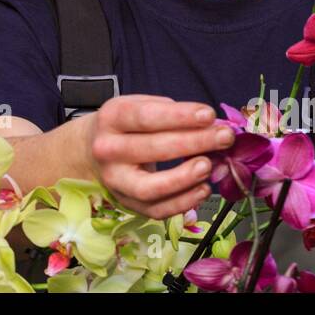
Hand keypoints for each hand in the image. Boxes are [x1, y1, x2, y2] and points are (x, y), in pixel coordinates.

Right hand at [81, 95, 234, 219]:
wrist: (90, 150)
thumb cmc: (125, 125)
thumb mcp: (138, 105)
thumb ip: (170, 112)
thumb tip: (210, 125)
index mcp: (111, 118)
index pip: (147, 117)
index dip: (180, 116)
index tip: (209, 115)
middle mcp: (108, 150)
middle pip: (152, 149)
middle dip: (193, 142)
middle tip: (224, 138)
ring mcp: (115, 180)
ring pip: (150, 187)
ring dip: (184, 178)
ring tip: (209, 165)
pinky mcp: (126, 202)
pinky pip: (155, 210)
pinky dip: (182, 203)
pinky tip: (202, 189)